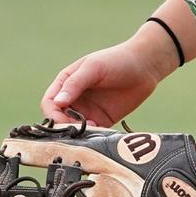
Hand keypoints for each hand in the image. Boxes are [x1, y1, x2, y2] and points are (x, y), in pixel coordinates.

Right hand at [40, 39, 172, 127]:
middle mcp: (75, 98)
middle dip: (65, 126)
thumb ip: (74, 84)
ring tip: (91, 128)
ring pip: (74, 128)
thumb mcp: (93, 67)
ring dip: (78, 133)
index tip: (62, 119)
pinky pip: (92, 133)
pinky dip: (91, 136)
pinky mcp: (103, 120)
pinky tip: (99, 131)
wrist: (146, 66)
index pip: (49, 102)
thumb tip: (57, 103)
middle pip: (59, 119)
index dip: (52, 113)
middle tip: (77, 128)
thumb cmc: (117, 60)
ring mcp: (88, 110)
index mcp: (66, 82)